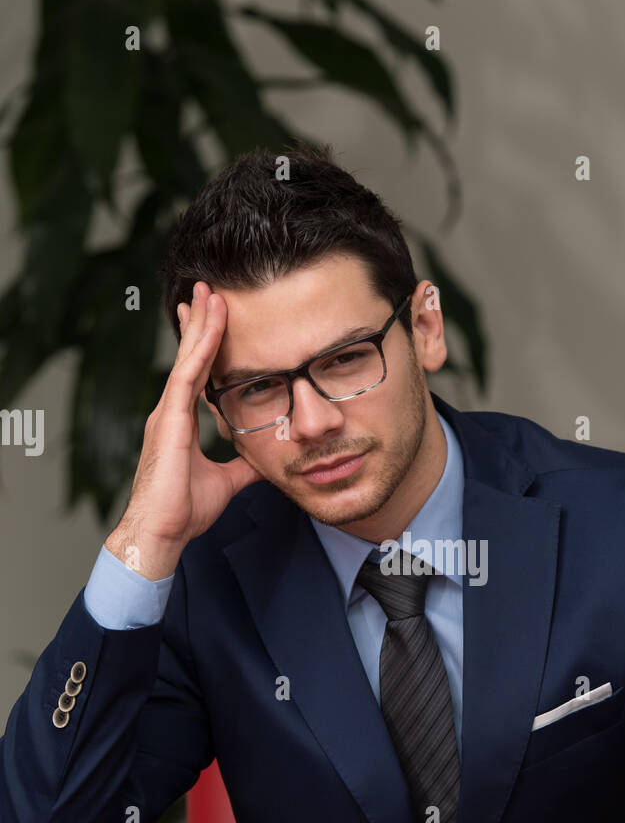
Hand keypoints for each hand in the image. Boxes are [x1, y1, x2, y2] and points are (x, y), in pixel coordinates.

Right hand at [105, 281, 262, 578]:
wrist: (161, 533)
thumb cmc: (183, 512)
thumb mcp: (227, 482)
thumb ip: (244, 465)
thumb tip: (266, 458)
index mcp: (179, 422)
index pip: (196, 372)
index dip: (205, 344)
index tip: (213, 316)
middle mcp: (170, 411)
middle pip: (188, 356)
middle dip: (199, 321)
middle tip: (210, 288)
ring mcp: (166, 413)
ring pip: (187, 357)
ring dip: (200, 323)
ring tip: (210, 292)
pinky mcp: (168, 420)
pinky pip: (187, 374)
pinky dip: (201, 347)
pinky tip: (211, 325)